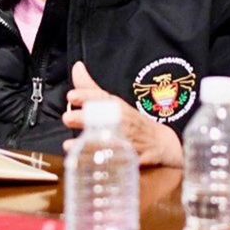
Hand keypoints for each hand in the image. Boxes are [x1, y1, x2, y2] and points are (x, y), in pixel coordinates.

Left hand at [63, 61, 182, 167]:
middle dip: (85, 118)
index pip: (102, 98)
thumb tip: (77, 67)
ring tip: (70, 145)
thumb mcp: (112, 102)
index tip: (71, 97)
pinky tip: (85, 162)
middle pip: (104, 118)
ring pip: (108, 141)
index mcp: (116, 107)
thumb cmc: (131, 121)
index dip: (87, 96)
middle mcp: (123, 121)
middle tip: (68, 118)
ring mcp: (128, 141)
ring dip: (88, 143)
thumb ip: (90, 88)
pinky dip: (102, 162)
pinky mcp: (133, 159)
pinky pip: (117, 162)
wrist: (161, 143)